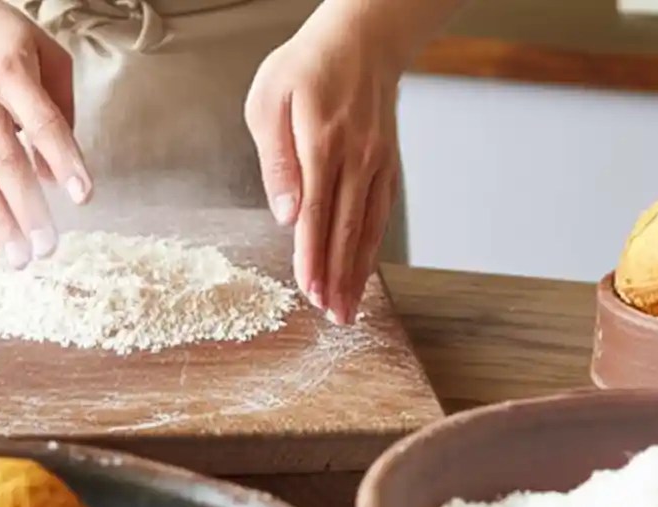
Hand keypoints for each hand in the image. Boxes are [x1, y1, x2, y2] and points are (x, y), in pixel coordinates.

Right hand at [0, 0, 91, 266]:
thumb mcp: (40, 49)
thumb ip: (59, 105)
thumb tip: (57, 172)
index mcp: (9, 70)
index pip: (42, 122)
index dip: (64, 160)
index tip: (83, 195)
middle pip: (5, 160)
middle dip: (29, 208)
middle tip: (49, 247)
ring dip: (0, 224)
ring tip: (21, 259)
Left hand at [245, 0, 401, 323]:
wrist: (364, 39)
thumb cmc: (307, 67)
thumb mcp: (269, 100)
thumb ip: (275, 160)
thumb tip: (287, 213)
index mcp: (321, 142)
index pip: (316, 213)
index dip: (313, 257)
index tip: (309, 289)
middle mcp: (356, 157)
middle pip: (346, 230)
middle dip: (337, 277)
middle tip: (331, 316)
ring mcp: (378, 162)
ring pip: (368, 227)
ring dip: (358, 272)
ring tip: (348, 308)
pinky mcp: (388, 164)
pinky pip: (382, 214)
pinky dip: (372, 247)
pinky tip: (363, 272)